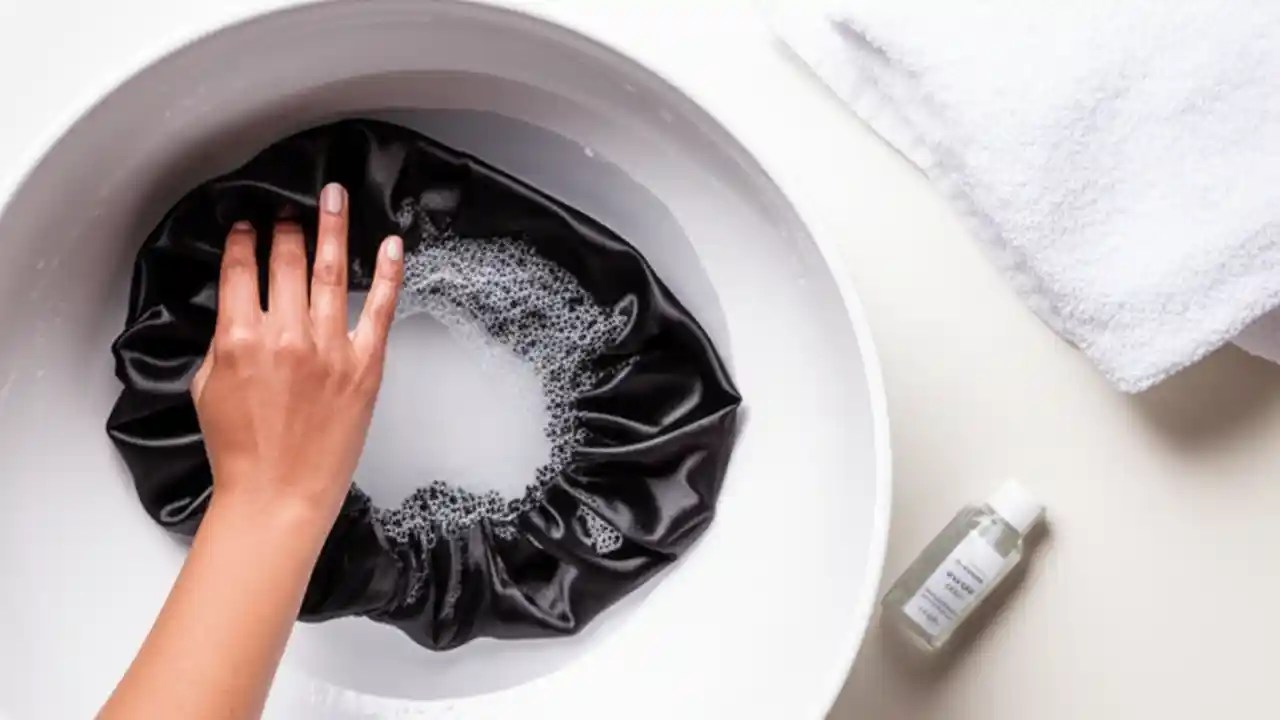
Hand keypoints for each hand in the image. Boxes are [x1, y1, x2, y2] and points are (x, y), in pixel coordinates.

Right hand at [191, 182, 403, 523]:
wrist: (278, 494)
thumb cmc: (241, 451)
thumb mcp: (209, 388)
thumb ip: (224, 343)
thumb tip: (239, 313)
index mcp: (239, 338)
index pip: (240, 270)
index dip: (242, 240)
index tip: (246, 224)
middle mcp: (285, 335)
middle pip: (285, 261)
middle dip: (286, 227)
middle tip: (289, 207)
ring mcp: (329, 348)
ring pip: (330, 271)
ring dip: (331, 227)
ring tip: (333, 197)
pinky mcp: (364, 365)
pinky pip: (380, 308)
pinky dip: (388, 273)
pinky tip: (392, 245)